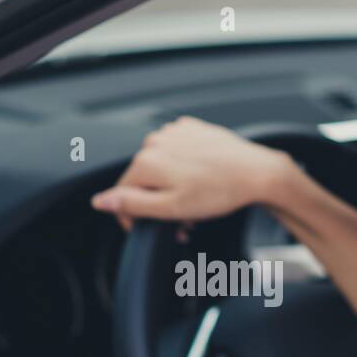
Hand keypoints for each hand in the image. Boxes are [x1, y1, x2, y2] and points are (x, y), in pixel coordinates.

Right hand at [90, 115, 293, 233]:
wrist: (257, 172)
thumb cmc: (219, 192)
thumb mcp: (171, 208)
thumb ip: (132, 204)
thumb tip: (100, 200)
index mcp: (146, 161)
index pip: (122, 193)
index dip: (134, 217)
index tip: (150, 228)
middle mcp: (155, 142)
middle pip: (142, 179)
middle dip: (156, 203)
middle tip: (181, 221)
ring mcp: (174, 132)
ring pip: (160, 166)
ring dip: (170, 186)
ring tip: (194, 202)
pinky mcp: (192, 128)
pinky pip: (177, 152)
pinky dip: (183, 168)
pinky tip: (201, 181)